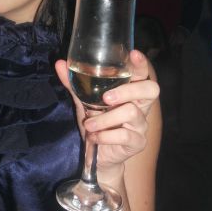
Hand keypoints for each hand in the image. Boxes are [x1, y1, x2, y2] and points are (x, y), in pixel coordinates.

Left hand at [55, 50, 159, 175]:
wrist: (97, 156)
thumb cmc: (95, 124)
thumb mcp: (83, 102)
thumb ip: (74, 84)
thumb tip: (60, 63)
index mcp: (130, 93)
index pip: (143, 74)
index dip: (141, 64)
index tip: (133, 54)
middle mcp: (140, 106)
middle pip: (151, 90)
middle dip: (129, 90)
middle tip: (107, 97)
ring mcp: (141, 125)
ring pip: (132, 112)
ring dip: (106, 118)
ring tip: (89, 124)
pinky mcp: (137, 142)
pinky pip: (125, 135)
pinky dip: (105, 135)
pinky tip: (94, 137)